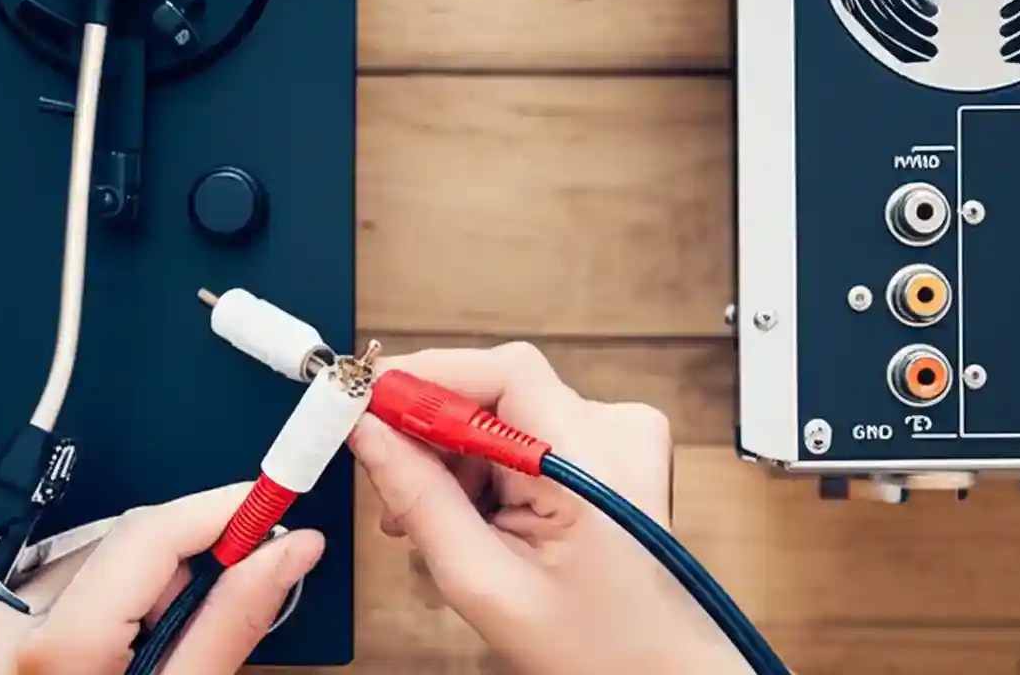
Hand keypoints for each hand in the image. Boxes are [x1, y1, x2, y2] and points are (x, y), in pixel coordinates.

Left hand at [0, 483, 323, 674]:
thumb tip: (283, 555)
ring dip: (112, 587)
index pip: (153, 533)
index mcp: (54, 652)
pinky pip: (21, 579)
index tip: (262, 503)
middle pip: (115, 545)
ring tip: (119, 656)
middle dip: (172, 566)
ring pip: (71, 559)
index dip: (219, 509)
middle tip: (201, 608)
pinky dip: (58, 599)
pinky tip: (66, 650)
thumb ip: (228, 625)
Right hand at [349, 343, 752, 674]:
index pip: (502, 373)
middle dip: (428, 430)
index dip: (425, 376)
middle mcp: (614, 430)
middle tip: (379, 475)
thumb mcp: (484, 581)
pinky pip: (521, 434)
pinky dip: (482, 469)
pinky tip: (464, 516)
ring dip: (451, 459)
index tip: (363, 396)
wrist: (656, 670)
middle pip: (494, 391)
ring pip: (500, 415)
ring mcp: (614, 435)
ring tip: (421, 520)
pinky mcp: (604, 447)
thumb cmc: (595, 645)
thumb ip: (420, 500)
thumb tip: (367, 433)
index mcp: (596, 462)